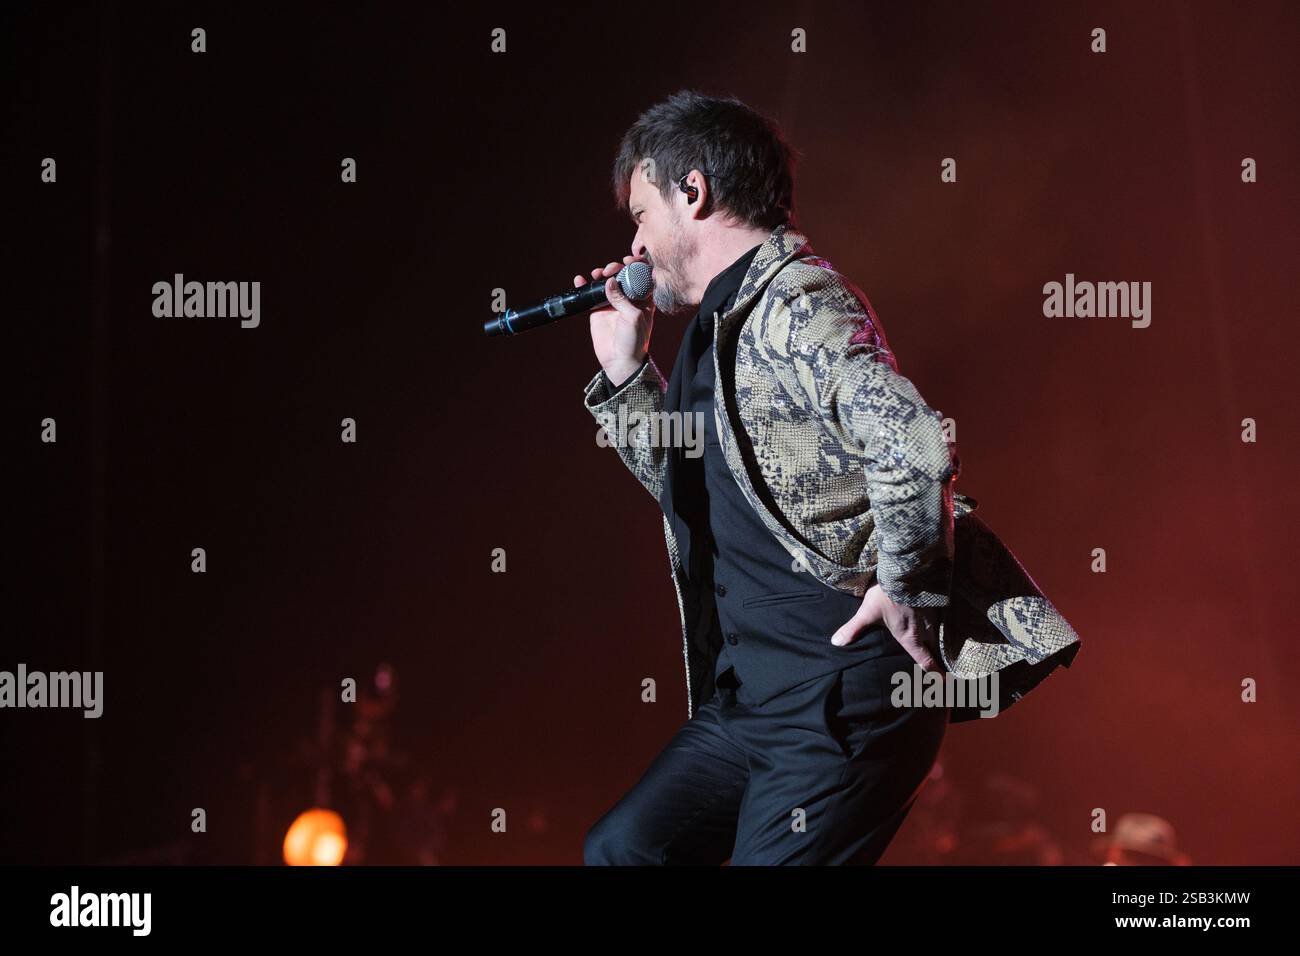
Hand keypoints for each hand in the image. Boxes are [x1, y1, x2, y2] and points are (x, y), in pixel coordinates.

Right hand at [577, 256, 653, 386]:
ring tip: (596, 274)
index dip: (636, 265)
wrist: (620, 361)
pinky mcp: (598, 310)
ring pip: (606, 282)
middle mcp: (628, 298)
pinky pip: (591, 294)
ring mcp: (612, 303)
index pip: (642, 275)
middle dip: (615, 268)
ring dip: (600, 274)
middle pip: (621, 275)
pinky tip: (580, 280)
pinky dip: (584, 285)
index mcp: (643, 299)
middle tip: (609, 270)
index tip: (629, 260)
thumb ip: (622, 299)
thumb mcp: (633, 317)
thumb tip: (609, 282)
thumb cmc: (634, 341)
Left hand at [830, 583, 944, 672]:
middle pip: (934, 647)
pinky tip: (933, 617)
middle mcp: (925, 630)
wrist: (906, 571)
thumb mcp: (867, 613)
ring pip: (938, 632)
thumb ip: (853, 629)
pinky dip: (939, 621)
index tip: (941, 683)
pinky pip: (940, 617)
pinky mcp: (936, 602)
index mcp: (910, 637)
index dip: (933, 672)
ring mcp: (933, 616)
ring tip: (938, 643)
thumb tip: (836, 643)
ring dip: (938, 638)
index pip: (924, 660)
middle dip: (938, 656)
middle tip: (943, 667)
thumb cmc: (887, 595)